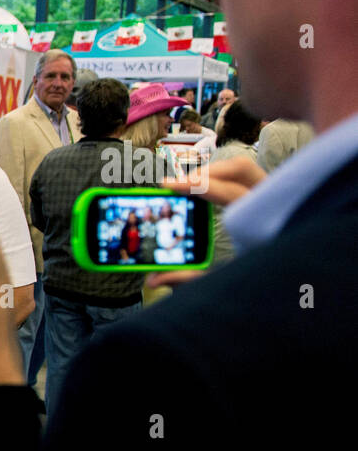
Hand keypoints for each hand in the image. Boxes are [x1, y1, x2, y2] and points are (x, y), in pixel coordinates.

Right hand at [148, 157, 263, 289]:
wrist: (297, 282)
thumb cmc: (261, 280)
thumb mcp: (223, 281)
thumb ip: (188, 278)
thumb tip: (153, 280)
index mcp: (260, 222)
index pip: (226, 190)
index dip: (195, 184)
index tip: (168, 185)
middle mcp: (272, 203)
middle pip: (239, 168)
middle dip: (204, 172)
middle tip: (177, 184)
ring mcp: (275, 197)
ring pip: (244, 169)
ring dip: (214, 173)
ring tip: (189, 186)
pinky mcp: (273, 197)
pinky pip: (248, 177)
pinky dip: (224, 178)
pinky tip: (207, 191)